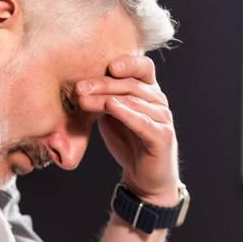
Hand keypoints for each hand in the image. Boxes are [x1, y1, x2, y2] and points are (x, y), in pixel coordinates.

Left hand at [75, 54, 179, 205]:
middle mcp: (159, 101)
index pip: (142, 68)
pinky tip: (111, 107)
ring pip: (134, 102)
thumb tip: (81, 84)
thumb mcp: (111, 117)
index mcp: (149, 92)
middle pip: (131, 85)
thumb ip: (104, 100)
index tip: (106, 64)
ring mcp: (163, 118)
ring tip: (83, 100)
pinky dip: (126, 113)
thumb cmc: (128, 144)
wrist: (143, 178)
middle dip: (103, 84)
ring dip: (106, 99)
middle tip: (79, 87)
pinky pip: (143, 122)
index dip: (127, 62)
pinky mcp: (163, 137)